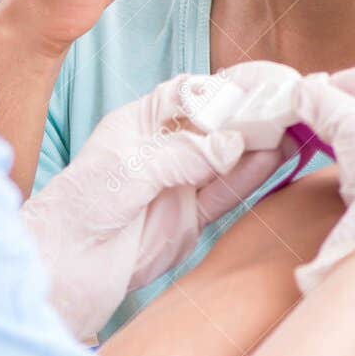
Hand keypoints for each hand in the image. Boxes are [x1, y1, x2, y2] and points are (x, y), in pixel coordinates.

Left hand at [24, 63, 302, 338]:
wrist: (63, 270)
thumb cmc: (79, 209)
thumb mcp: (130, 169)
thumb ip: (183, 155)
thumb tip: (233, 143)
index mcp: (136, 124)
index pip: (186, 95)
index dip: (221, 90)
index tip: (256, 85)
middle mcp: (159, 151)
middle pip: (212, 126)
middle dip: (247, 115)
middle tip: (284, 105)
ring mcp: (176, 186)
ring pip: (225, 160)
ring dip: (257, 145)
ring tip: (291, 128)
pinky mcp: (188, 220)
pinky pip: (225, 194)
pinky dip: (250, 178)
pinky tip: (275, 158)